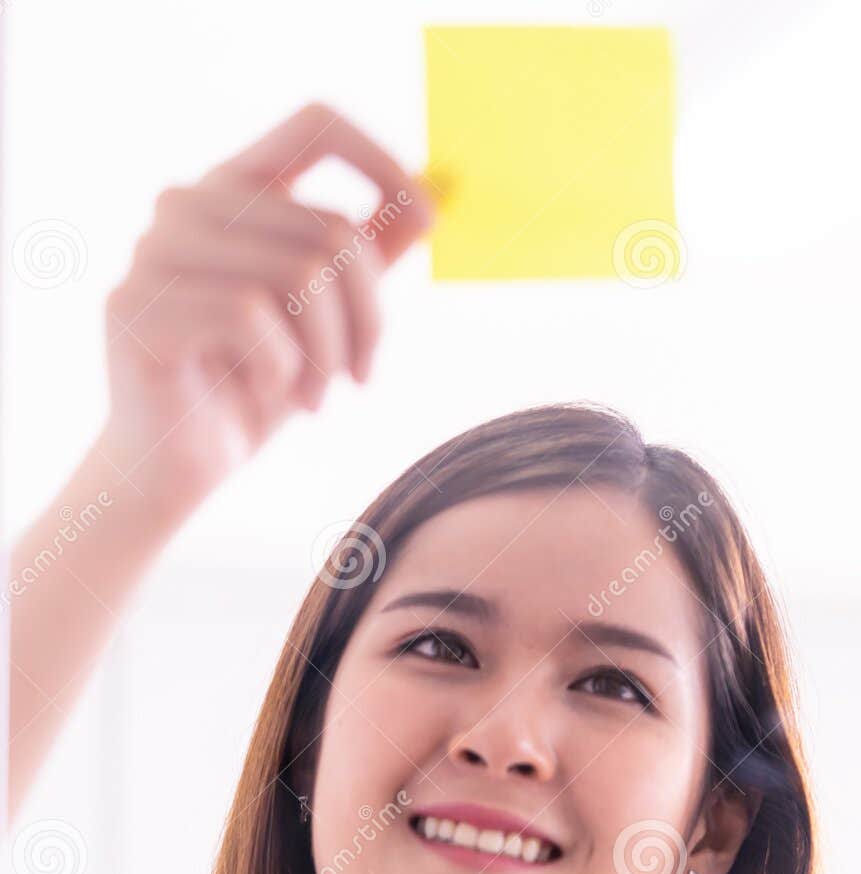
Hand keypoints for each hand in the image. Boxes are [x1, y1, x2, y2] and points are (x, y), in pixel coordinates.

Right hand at [97, 102, 432, 527]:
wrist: (185, 463)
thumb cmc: (261, 386)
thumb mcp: (330, 318)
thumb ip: (366, 259)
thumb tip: (425, 204)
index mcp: (236, 191)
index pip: (316, 126)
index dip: (382, 161)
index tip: (426, 217)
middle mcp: (187, 203)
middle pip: (332, 232)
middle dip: (370, 319)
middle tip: (360, 377)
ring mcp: (153, 250)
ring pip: (301, 276)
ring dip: (330, 356)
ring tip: (317, 395)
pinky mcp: (137, 306)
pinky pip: (253, 319)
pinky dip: (285, 371)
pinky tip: (275, 397)